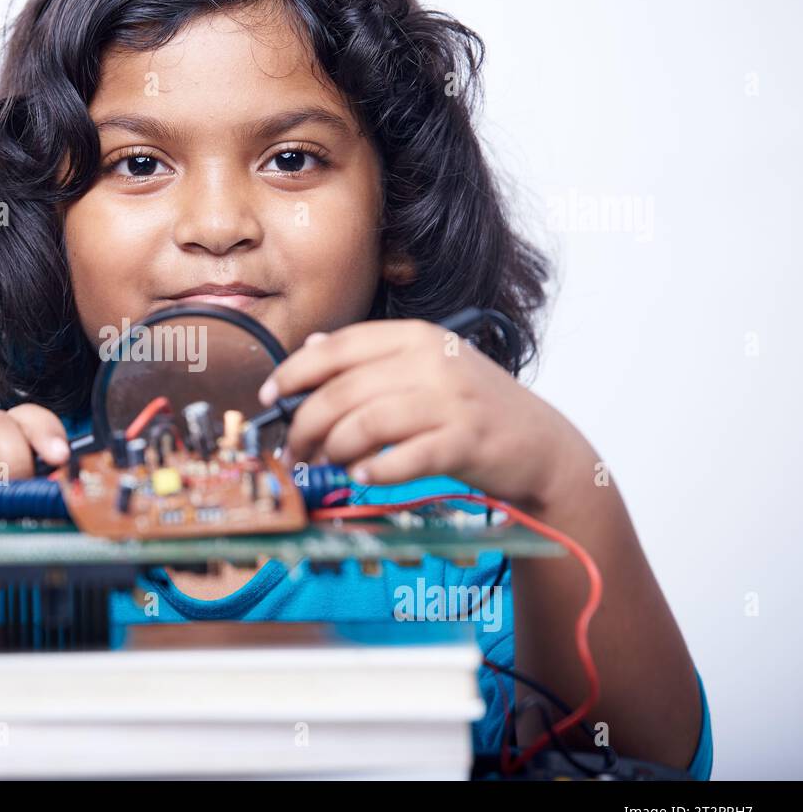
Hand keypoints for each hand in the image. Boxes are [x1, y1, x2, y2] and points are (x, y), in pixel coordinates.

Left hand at [260, 320, 590, 509]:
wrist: (542, 445)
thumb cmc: (474, 408)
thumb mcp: (426, 368)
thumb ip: (371, 357)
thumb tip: (311, 346)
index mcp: (415, 336)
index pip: (337, 347)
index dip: (294, 372)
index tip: (270, 396)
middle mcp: (432, 361)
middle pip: (342, 391)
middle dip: (306, 425)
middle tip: (295, 450)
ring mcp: (451, 400)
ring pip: (365, 423)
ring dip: (334, 450)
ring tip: (329, 464)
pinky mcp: (466, 441)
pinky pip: (403, 456)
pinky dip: (375, 469)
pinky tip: (362, 475)